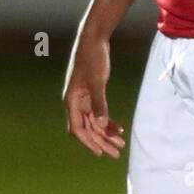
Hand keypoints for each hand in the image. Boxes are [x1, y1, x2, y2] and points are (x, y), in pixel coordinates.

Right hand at [63, 33, 125, 158]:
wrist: (94, 40)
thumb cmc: (92, 58)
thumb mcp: (97, 82)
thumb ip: (99, 104)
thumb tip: (101, 126)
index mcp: (72, 101)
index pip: (78, 129)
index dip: (89, 142)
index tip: (101, 153)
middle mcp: (76, 102)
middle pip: (88, 129)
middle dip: (102, 142)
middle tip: (117, 154)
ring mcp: (84, 99)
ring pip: (95, 122)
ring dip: (107, 134)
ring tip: (121, 145)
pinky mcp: (92, 94)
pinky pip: (99, 113)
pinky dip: (108, 122)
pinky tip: (119, 129)